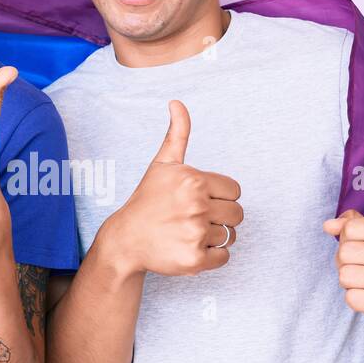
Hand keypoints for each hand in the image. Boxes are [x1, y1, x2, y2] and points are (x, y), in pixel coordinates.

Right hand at [103, 100, 242, 276]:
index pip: (235, 191)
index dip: (219, 197)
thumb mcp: (162, 164)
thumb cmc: (148, 200)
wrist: (126, 239)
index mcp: (194, 180)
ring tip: (188, 233)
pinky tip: (189, 249)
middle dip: (220, 218)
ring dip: (214, 238)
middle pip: (237, 215)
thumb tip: (176, 102)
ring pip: (230, 236)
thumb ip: (177, 133)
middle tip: (193, 219)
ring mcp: (195, 234)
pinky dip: (211, 257)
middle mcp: (196, 206)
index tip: (198, 201)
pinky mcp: (194, 260)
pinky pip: (224, 257)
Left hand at [322, 209, 363, 342]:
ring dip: (349, 283)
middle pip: (346, 251)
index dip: (347, 240)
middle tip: (363, 271)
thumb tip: (328, 225)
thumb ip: (354, 226)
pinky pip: (352, 298)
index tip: (363, 251)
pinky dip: (356, 300)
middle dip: (345, 263)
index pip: (352, 227)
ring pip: (345, 275)